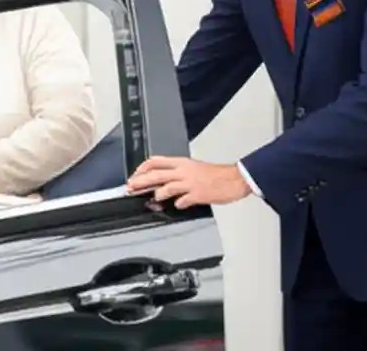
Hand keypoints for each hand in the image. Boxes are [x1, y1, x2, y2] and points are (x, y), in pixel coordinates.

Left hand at [126, 156, 251, 209]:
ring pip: (166, 187)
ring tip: (154, 198)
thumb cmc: (216, 174)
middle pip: (156, 174)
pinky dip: (177, 204)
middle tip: (131, 187)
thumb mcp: (194, 168)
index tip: (135, 175)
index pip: (156, 161)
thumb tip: (165, 181)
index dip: (142, 168)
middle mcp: (184, 171)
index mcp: (182, 163)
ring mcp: (190, 183)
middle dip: (141, 181)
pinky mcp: (198, 194)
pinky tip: (177, 205)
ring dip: (157, 194)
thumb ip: (179, 173)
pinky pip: (182, 201)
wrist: (235, 178)